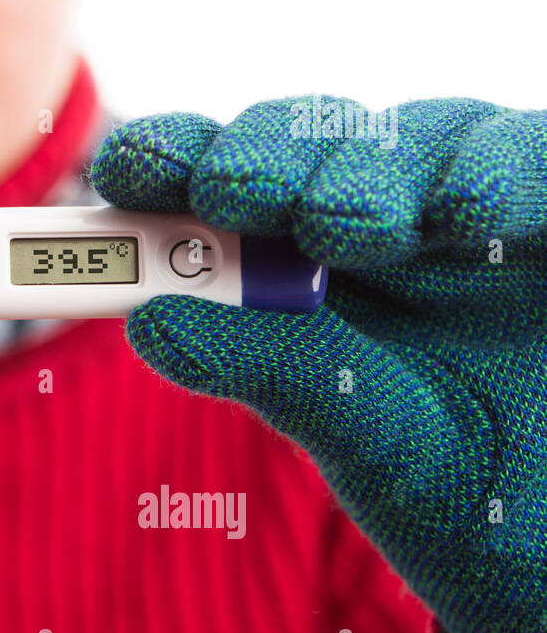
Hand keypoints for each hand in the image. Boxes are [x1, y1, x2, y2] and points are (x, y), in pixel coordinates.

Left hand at [89, 96, 546, 632]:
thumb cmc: (461, 491)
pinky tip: (467, 211)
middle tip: (232, 190)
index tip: (125, 166)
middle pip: (310, 149)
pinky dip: (499, 174)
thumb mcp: (363, 438)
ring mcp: (477, 208)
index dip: (174, 161)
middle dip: (263, 162)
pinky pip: (530, 164)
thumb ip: (272, 371)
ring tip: (346, 224)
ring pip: (416, 141)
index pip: (225, 186)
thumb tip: (148, 320)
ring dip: (372, 175)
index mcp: (304, 266)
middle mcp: (383, 219)